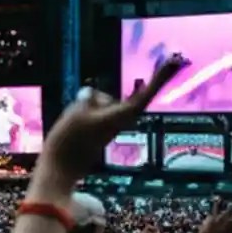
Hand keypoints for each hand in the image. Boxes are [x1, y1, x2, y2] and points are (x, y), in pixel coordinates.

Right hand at [29, 58, 186, 201]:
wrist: (59, 168)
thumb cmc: (70, 140)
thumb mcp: (76, 110)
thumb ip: (87, 98)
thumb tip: (91, 94)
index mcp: (119, 116)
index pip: (144, 95)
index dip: (159, 78)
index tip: (173, 63)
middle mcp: (119, 123)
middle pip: (116, 99)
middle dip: (105, 97)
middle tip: (126, 88)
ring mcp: (108, 130)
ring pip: (102, 105)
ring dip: (90, 105)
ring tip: (71, 120)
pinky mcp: (97, 135)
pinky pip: (94, 114)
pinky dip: (86, 111)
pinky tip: (71, 121)